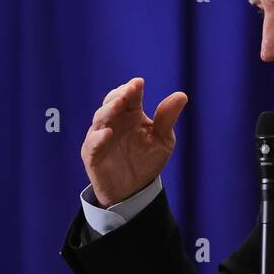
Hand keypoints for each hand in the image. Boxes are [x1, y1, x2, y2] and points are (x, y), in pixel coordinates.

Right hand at [80, 77, 187, 206]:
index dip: (133, 88)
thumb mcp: (163, 140)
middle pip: (112, 102)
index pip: (130, 95)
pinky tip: (109, 133)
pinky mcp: (92, 153)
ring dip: (108, 110)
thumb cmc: (147, 160)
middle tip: (128, 91)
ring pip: (100, 118)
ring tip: (118, 105)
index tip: (139, 83)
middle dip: (119, 95)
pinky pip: (93, 143)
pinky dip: (99, 137)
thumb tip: (182, 95)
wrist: (134, 190)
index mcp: (131, 113)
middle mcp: (114, 121)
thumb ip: (168, 118)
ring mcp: (100, 136)